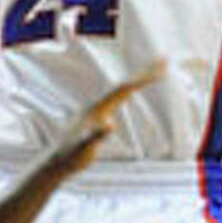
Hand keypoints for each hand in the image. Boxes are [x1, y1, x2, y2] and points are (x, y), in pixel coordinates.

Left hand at [48, 61, 165, 176]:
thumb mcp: (85, 149)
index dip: (142, 79)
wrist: (57, 162)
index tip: (159, 71)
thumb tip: (111, 125)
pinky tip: (132, 90)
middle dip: (144, 72)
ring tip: (153, 71)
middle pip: (124, 84)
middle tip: (164, 60)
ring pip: (121, 89)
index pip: (123, 89)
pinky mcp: (98, 116)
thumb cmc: (72, 158)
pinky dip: (129, 91)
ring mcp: (97, 109)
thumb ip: (96, 136)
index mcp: (97, 108)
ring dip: (137, 78)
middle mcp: (97, 104)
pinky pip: (117, 98)